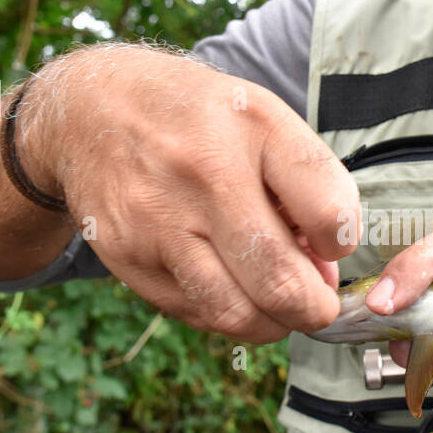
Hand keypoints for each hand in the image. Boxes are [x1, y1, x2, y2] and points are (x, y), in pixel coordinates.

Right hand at [28, 46, 360, 341]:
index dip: (342, 243)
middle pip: (281, 280)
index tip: (332, 245)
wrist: (90, 108)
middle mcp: (205, 172)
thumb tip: (325, 271)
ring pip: (236, 314)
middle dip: (314, 309)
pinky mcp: (125, 256)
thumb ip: (307, 188)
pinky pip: (194, 314)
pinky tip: (233, 291)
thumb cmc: (198, 120)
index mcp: (255, 127)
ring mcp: (159, 220)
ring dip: (272, 324)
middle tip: (318, 304)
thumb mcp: (263, 120)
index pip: (327, 211)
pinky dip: (226, 315)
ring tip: (278, 306)